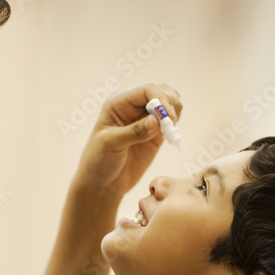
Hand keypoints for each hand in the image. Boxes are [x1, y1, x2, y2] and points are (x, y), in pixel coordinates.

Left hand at [74, 83, 182, 199]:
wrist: (102, 183)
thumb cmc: (99, 160)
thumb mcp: (111, 144)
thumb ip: (134, 131)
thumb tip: (156, 121)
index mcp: (118, 103)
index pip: (146, 90)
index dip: (160, 99)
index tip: (168, 115)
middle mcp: (133, 107)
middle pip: (161, 91)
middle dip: (170, 103)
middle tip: (171, 122)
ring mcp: (145, 120)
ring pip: (169, 103)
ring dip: (175, 111)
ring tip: (170, 129)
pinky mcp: (155, 134)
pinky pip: (170, 121)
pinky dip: (175, 124)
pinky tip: (171, 134)